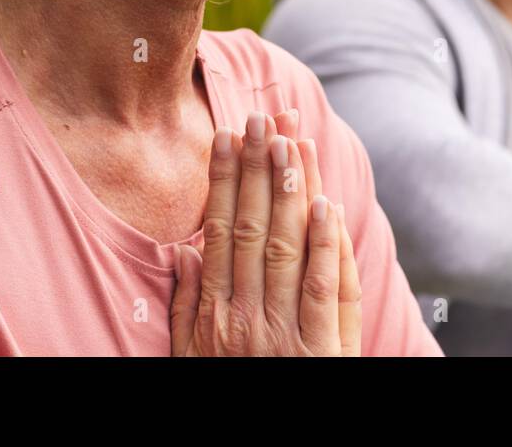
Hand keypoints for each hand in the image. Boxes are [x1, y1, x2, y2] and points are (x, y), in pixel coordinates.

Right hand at [169, 109, 361, 355]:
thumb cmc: (230, 395)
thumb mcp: (192, 359)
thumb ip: (187, 309)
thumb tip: (185, 255)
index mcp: (213, 315)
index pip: (218, 231)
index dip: (224, 180)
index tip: (227, 136)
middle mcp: (244, 318)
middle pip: (250, 227)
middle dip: (257, 168)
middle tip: (262, 116)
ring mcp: (283, 334)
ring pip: (286, 247)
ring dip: (291, 189)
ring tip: (291, 139)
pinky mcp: (322, 353)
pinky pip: (324, 291)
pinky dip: (326, 246)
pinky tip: (325, 204)